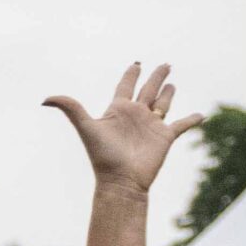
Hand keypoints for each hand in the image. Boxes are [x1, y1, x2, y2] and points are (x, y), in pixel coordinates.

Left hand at [45, 62, 204, 192]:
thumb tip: (45, 99)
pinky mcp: (166, 137)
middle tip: (165, 64)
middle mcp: (136, 115)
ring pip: (163, 104)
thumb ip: (70, 109)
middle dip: (156, 77)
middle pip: (148, 90)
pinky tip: (201, 115)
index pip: (125, 86)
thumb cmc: (102, 156)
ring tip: (171, 84)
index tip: (136, 64)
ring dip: (168, 93)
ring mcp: (151, 126)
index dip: (130, 74)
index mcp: (118, 111)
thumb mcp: (86, 128)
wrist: (120, 181)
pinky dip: (192, 119)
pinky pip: (182, 125)